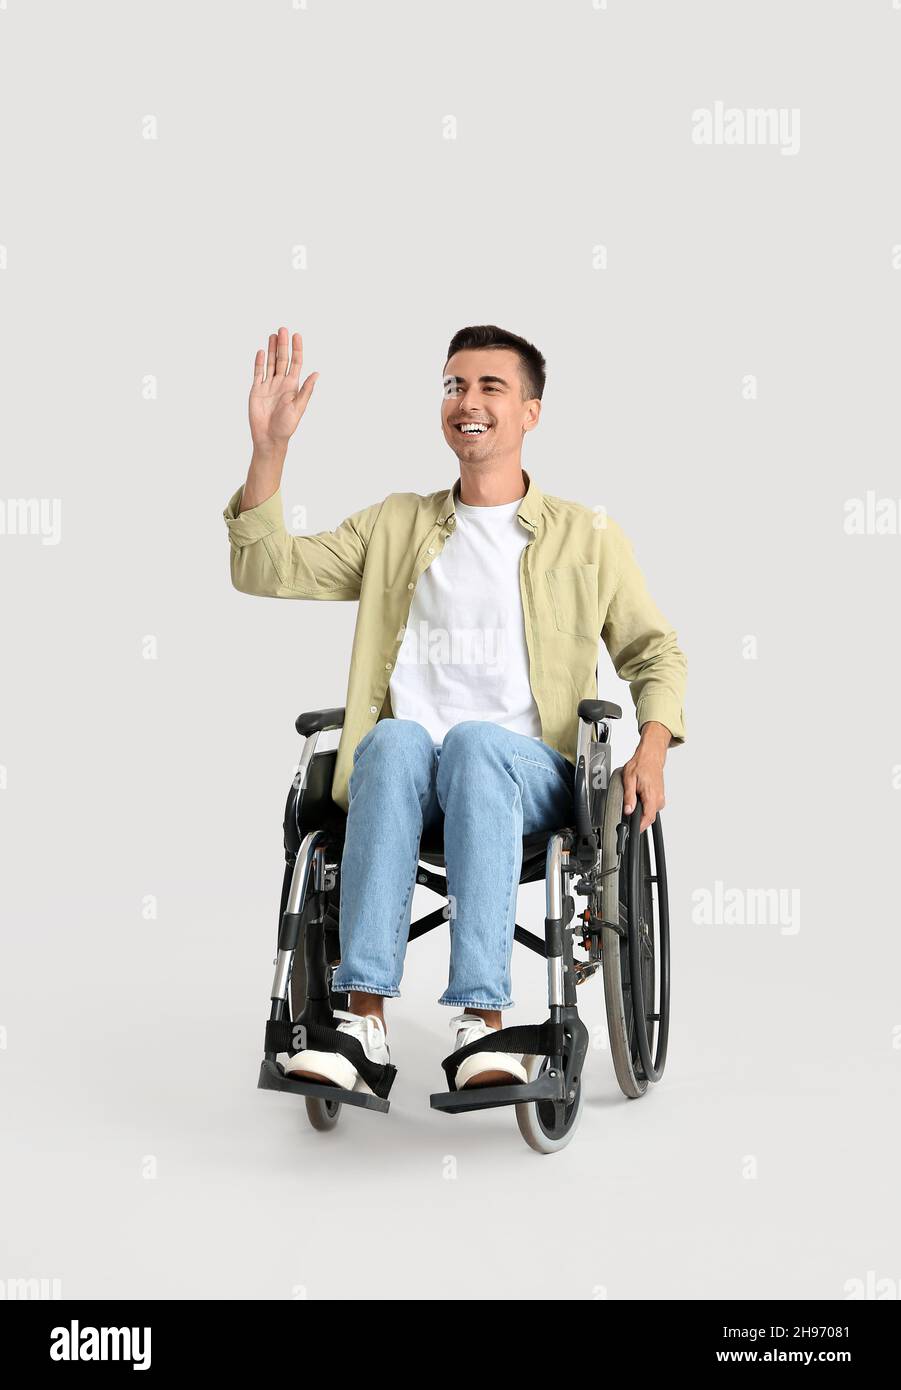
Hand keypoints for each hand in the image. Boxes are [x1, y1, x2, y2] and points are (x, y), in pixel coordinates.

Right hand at [249, 326, 318, 454]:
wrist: (269, 438)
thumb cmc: (286, 426)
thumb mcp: (298, 408)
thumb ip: (306, 390)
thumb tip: (316, 373)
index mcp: (292, 386)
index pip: (295, 363)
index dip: (297, 349)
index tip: (297, 335)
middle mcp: (281, 383)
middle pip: (282, 359)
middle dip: (283, 345)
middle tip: (283, 329)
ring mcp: (268, 386)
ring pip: (270, 363)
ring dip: (271, 349)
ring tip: (273, 335)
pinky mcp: (256, 390)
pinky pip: (258, 373)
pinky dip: (260, 362)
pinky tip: (262, 351)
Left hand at [622, 723, 669, 833]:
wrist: (651, 757)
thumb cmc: (641, 765)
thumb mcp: (629, 779)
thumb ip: (628, 796)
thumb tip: (628, 810)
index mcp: (652, 795)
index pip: (648, 818)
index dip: (640, 827)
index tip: (633, 831)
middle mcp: (659, 799)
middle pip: (649, 818)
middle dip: (639, 820)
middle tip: (627, 817)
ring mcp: (660, 798)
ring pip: (650, 813)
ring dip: (641, 812)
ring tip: (632, 803)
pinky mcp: (659, 797)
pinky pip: (652, 807)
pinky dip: (645, 807)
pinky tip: (639, 800)